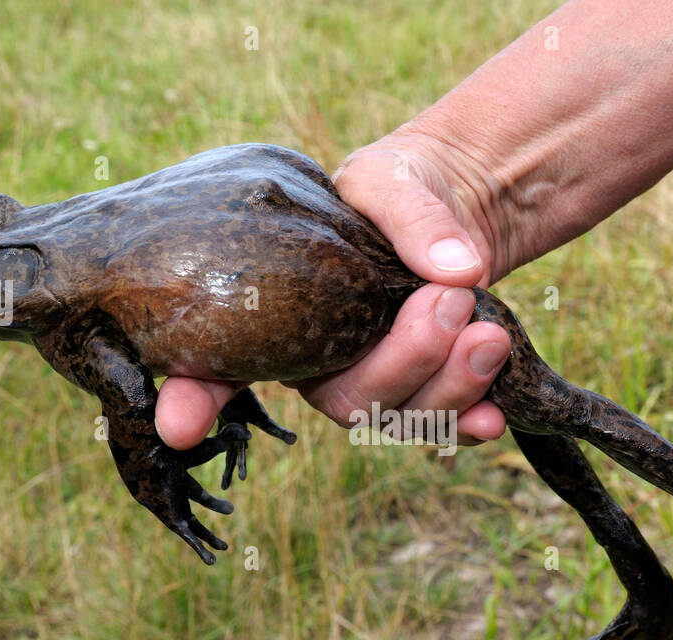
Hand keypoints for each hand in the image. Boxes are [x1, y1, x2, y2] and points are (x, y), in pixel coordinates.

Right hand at [154, 135, 510, 450]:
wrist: (463, 205)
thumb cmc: (399, 188)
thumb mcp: (393, 177)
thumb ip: (413, 217)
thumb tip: (460, 271)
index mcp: (277, 309)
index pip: (217, 362)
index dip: (193, 399)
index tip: (176, 425)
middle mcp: (316, 360)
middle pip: (343, 400)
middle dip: (404, 362)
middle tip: (449, 301)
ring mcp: (374, 381)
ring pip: (396, 418)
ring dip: (448, 388)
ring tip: (490, 334)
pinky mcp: (427, 393)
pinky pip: (442, 427)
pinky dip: (471, 423)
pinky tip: (496, 412)